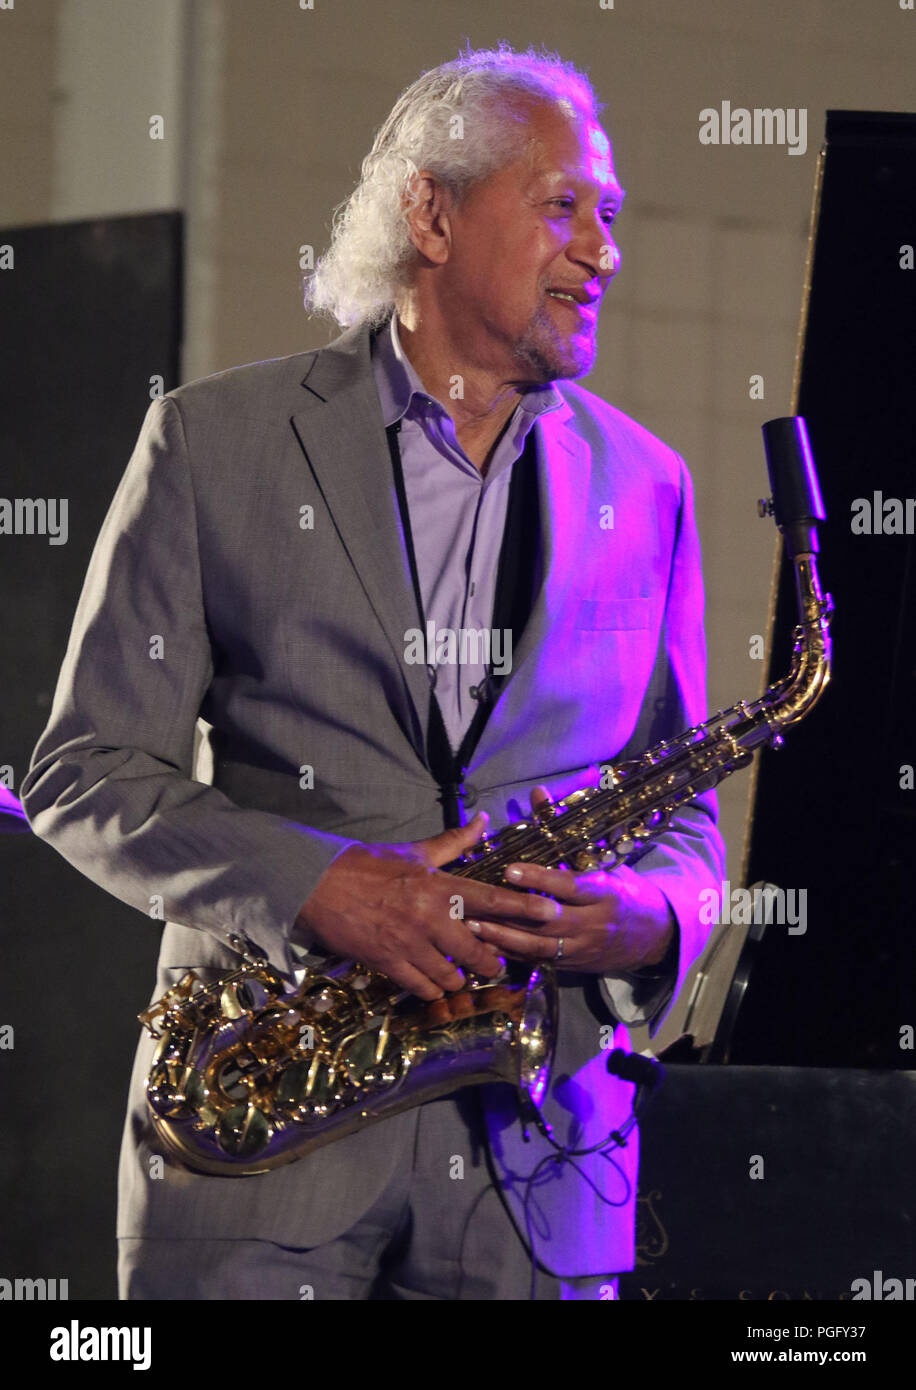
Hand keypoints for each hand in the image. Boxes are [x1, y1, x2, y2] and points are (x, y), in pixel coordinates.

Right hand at [293, 812, 561, 1001]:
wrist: (317, 886)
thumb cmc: (367, 865)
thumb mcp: (414, 851)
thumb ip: (454, 842)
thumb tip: (483, 821)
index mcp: (438, 886)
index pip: (492, 899)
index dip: (525, 908)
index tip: (551, 913)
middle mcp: (428, 917)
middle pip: (478, 952)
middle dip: (490, 963)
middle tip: (493, 962)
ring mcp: (408, 944)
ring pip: (451, 977)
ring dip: (459, 979)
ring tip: (459, 973)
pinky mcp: (388, 964)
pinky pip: (422, 989)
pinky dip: (432, 989)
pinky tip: (432, 981)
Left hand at [465, 787, 675, 974]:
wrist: (652, 935)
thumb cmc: (622, 889)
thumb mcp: (603, 858)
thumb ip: (565, 829)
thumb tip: (538, 794)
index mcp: (604, 892)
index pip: (569, 886)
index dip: (539, 879)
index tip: (509, 870)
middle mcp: (594, 923)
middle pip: (549, 921)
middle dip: (511, 914)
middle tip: (477, 904)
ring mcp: (583, 948)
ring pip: (540, 946)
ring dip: (504, 938)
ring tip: (472, 926)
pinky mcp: (574, 966)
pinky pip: (540, 962)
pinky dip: (512, 955)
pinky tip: (486, 947)